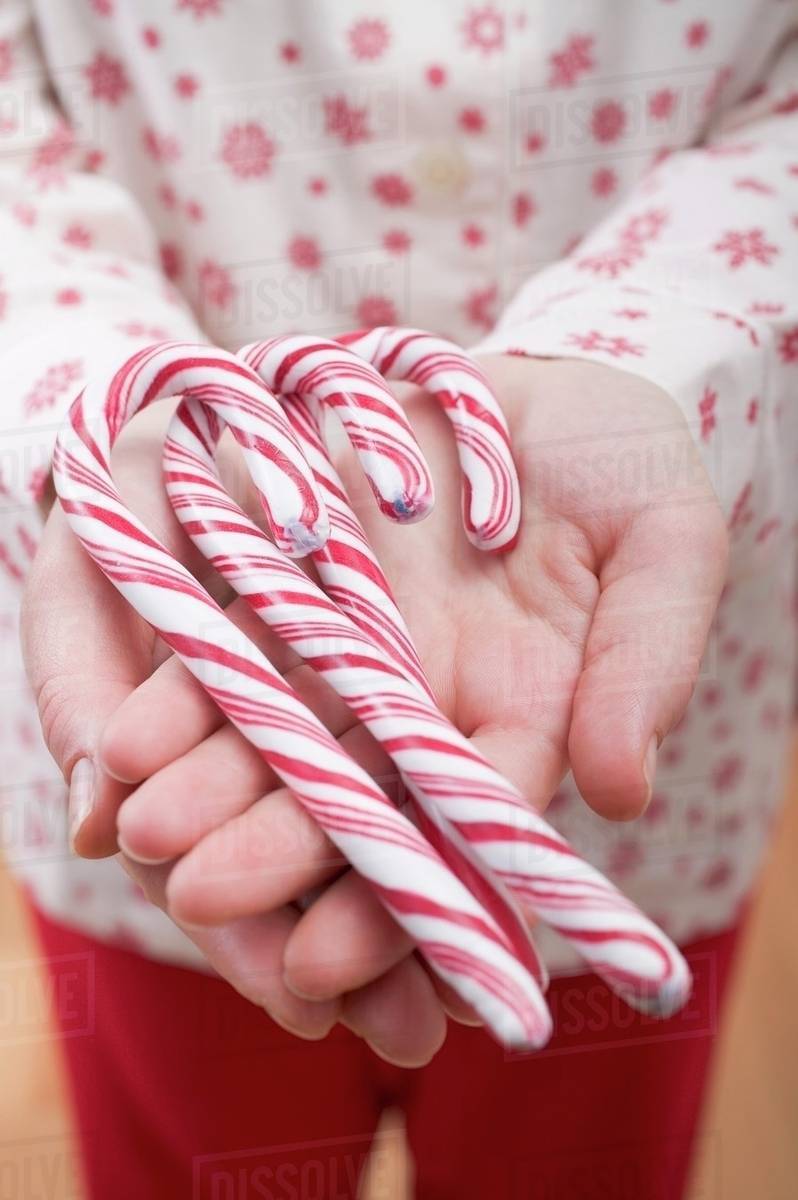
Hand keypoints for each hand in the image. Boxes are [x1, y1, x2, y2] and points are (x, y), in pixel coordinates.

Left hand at [105, 354, 726, 1056]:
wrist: (549, 392)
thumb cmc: (628, 463)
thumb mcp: (670, 542)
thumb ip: (650, 664)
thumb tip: (624, 792)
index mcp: (529, 708)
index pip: (460, 819)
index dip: (397, 890)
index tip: (326, 957)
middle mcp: (432, 693)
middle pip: (354, 785)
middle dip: (277, 847)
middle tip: (198, 901)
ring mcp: (363, 636)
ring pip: (283, 723)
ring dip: (211, 779)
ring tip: (139, 833)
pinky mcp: (305, 574)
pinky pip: (242, 633)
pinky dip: (190, 685)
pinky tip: (126, 734)